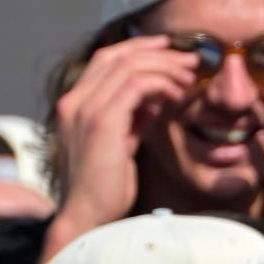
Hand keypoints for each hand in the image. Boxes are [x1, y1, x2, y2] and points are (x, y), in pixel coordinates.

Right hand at [50, 34, 197, 235]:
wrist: (88, 215)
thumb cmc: (107, 186)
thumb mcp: (121, 142)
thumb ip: (132, 118)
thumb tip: (154, 99)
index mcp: (74, 103)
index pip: (105, 59)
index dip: (138, 48)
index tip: (169, 49)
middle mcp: (74, 100)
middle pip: (117, 55)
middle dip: (158, 53)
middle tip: (190, 60)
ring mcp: (84, 109)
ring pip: (128, 66)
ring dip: (165, 67)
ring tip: (190, 78)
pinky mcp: (102, 122)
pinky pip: (136, 86)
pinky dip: (161, 85)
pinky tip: (178, 96)